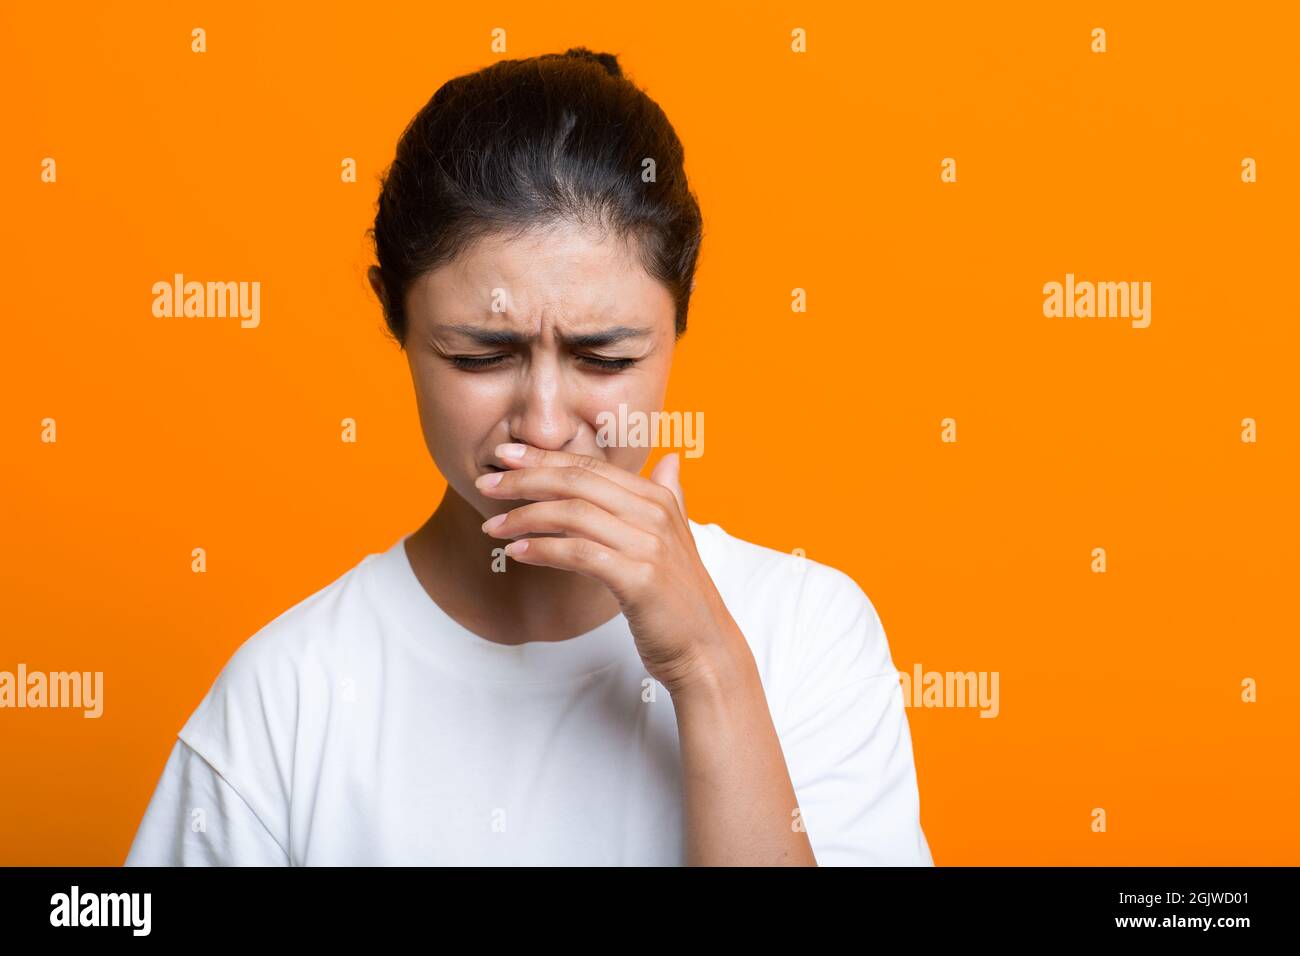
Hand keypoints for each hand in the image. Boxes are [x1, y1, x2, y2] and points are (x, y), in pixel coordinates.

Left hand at [475, 442, 751, 695]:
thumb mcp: (676, 539)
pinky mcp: (639, 579)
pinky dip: (544, 549)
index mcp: (659, 498)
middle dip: (525, 480)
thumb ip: (670, 496)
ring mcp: (649, 545)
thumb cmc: (679, 598)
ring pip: (574, 514)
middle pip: (577, 482)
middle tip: (486, 484)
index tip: (505, 456)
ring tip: (494, 526)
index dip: (544, 457)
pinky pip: (580, 554)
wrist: (705, 649)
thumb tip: (669, 460)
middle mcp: (655, 514)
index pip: (591, 466)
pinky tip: (519, 552)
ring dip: (526, 517)